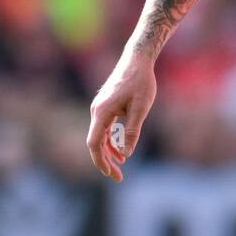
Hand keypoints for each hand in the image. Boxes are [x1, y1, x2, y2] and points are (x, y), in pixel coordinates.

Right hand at [86, 49, 157, 181]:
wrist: (137, 59)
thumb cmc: (140, 82)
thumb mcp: (140, 108)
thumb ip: (132, 131)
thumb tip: (126, 153)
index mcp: (102, 112)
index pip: (94, 143)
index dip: (100, 160)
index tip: (110, 173)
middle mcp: (97, 111)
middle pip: (95, 142)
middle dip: (105, 161)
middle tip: (118, 177)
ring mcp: (100, 108)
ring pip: (100, 136)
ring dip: (109, 151)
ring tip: (121, 166)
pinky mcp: (106, 106)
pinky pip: (105, 128)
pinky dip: (112, 140)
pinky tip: (121, 149)